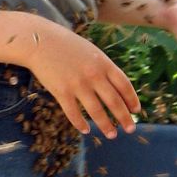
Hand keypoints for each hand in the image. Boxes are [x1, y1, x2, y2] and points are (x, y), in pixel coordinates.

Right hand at [27, 20, 140, 138]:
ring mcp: (78, 85)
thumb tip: (116, 88)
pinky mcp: (61, 92)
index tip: (136, 111)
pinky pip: (74, 114)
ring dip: (106, 125)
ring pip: (96, 112)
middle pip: (114, 102)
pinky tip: (86, 130)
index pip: (125, 86)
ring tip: (112, 135)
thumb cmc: (67, 46)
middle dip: (124, 118)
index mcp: (104, 64)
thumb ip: (103, 68)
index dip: (132, 100)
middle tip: (130, 129)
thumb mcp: (91, 52)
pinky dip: (81, 124)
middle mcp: (94, 75)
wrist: (40, 41)